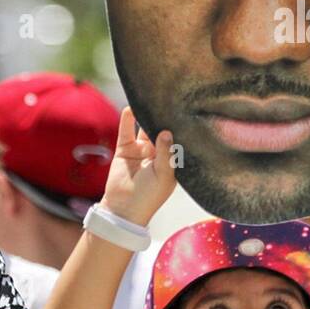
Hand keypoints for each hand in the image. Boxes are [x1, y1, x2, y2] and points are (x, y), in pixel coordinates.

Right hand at [100, 106, 175, 227]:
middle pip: (161, 131)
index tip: (186, 111)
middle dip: (164, 118)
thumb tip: (166, 132)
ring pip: (144, 129)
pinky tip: (131, 107)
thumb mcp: (164, 176)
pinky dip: (128, 119)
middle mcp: (157, 154)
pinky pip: (126, 131)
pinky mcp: (125, 149)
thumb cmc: (149, 196)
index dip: (181, 128)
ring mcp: (141, 151)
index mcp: (172, 162)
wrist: (123, 209)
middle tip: (169, 99)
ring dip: (146, 116)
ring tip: (150, 99)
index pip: (178, 140)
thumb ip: (165, 153)